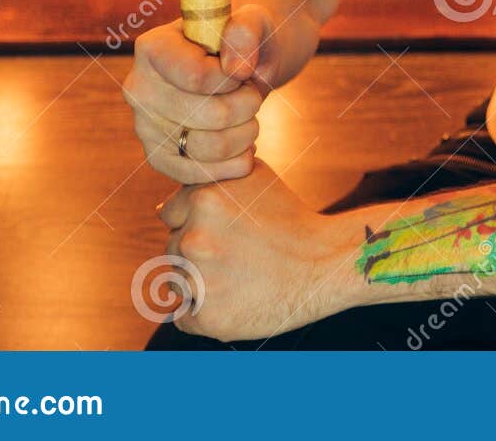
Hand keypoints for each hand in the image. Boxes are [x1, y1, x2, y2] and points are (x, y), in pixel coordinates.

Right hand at [121, 5, 278, 183]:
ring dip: (245, 135)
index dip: (234, 79)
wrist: (240, 67)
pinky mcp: (158, 156)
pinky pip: (197, 175)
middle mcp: (139, 88)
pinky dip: (232, 165)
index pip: (197, 77)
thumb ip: (248, 30)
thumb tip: (236, 68)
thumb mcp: (256, 22)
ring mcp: (144, 126)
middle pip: (208, 116)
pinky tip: (246, 146)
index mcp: (153, 48)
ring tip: (251, 116)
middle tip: (253, 93)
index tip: (244, 70)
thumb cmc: (246, 41)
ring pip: (207, 149)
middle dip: (247, 106)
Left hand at [157, 160, 352, 340]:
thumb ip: (211, 178)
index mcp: (203, 201)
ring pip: (175, 283)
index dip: (194, 221)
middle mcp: (194, 239)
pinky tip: (234, 300)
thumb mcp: (255, 177)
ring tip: (238, 278)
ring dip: (197, 282)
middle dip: (197, 252)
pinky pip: (184, 317)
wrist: (326, 263)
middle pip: (172, 248)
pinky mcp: (208, 318)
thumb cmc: (292, 218)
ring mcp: (199, 280)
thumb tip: (170, 196)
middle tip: (237, 256)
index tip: (224, 230)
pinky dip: (203, 312)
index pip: (169, 214)